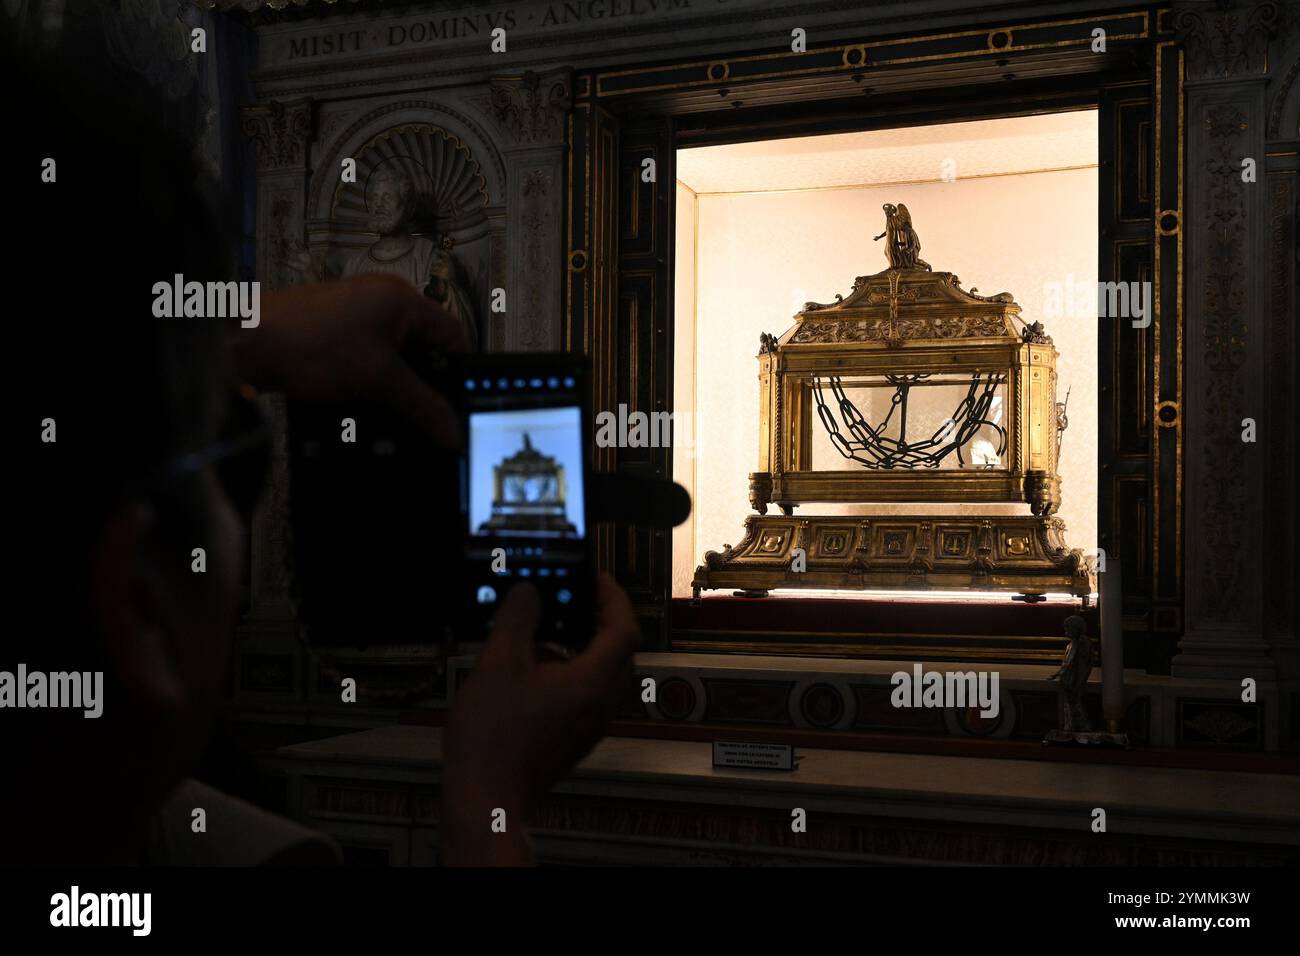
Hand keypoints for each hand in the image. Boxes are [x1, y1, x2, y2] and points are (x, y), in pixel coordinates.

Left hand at [231, 274, 470, 446]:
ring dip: (396, 386)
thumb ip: (423, 406)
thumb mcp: (379, 380)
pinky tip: (364, 404)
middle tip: (426, 416)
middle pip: (425, 347)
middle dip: (425, 383)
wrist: (246, 343)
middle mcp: (383, 301)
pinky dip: (371, 382)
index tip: (458, 405)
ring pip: (396, 357)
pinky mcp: (335, 331)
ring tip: (392, 412)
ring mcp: (357, 314)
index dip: (460, 371)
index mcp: (403, 300)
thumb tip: (453, 432)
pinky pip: (370, 359)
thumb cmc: (313, 346)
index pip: (454, 334)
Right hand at [440, 574, 639, 864]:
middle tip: (575, 597)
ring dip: (584, 645)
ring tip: (549, 627)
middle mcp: (601, 705)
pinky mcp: (575, 738)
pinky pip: (587, 693)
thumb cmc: (494, 737)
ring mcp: (590, 725)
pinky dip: (572, 669)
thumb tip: (529, 593)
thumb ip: (517, 621)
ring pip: (603, 674)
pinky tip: (534, 667)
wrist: (486, 797)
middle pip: (620, 651)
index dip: (614, 597)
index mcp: (592, 683)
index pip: (624, 629)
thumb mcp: (498, 665)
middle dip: (601, 619)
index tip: (598, 578)